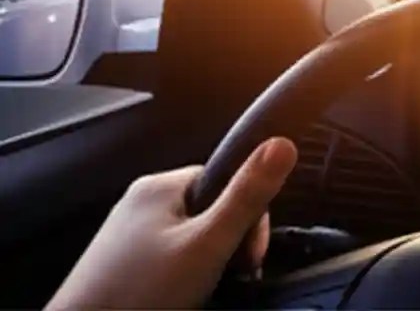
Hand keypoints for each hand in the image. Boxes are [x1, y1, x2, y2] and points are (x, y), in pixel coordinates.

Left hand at [48, 137, 297, 310]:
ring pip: (190, 239)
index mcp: (160, 186)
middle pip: (209, 212)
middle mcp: (139, 203)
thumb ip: (246, 196)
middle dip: (228, 245)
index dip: (248, 217)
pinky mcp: (118, 265)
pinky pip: (167, 259)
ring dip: (207, 264)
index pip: (225, 181)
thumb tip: (282, 143)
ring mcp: (125, 235)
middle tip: (230, 278)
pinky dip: (182, 277)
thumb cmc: (141, 294)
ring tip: (203, 291)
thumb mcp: (208, 244)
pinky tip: (180, 297)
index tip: (251, 254)